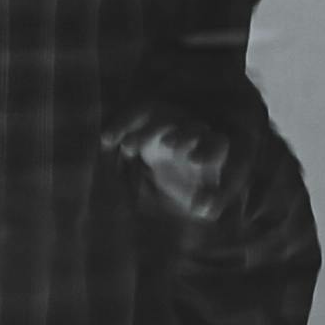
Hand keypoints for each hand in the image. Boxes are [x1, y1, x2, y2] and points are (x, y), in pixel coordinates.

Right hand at [107, 103, 235, 224]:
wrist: (175, 160)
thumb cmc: (194, 181)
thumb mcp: (204, 195)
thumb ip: (208, 204)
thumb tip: (205, 211)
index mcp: (213, 149)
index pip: (217, 144)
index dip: (208, 151)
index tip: (194, 162)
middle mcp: (195, 131)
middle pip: (192, 127)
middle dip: (182, 136)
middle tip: (168, 146)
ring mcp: (173, 122)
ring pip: (162, 119)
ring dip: (147, 132)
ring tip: (128, 149)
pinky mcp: (151, 116)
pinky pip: (136, 114)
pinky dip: (122, 124)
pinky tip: (107, 140)